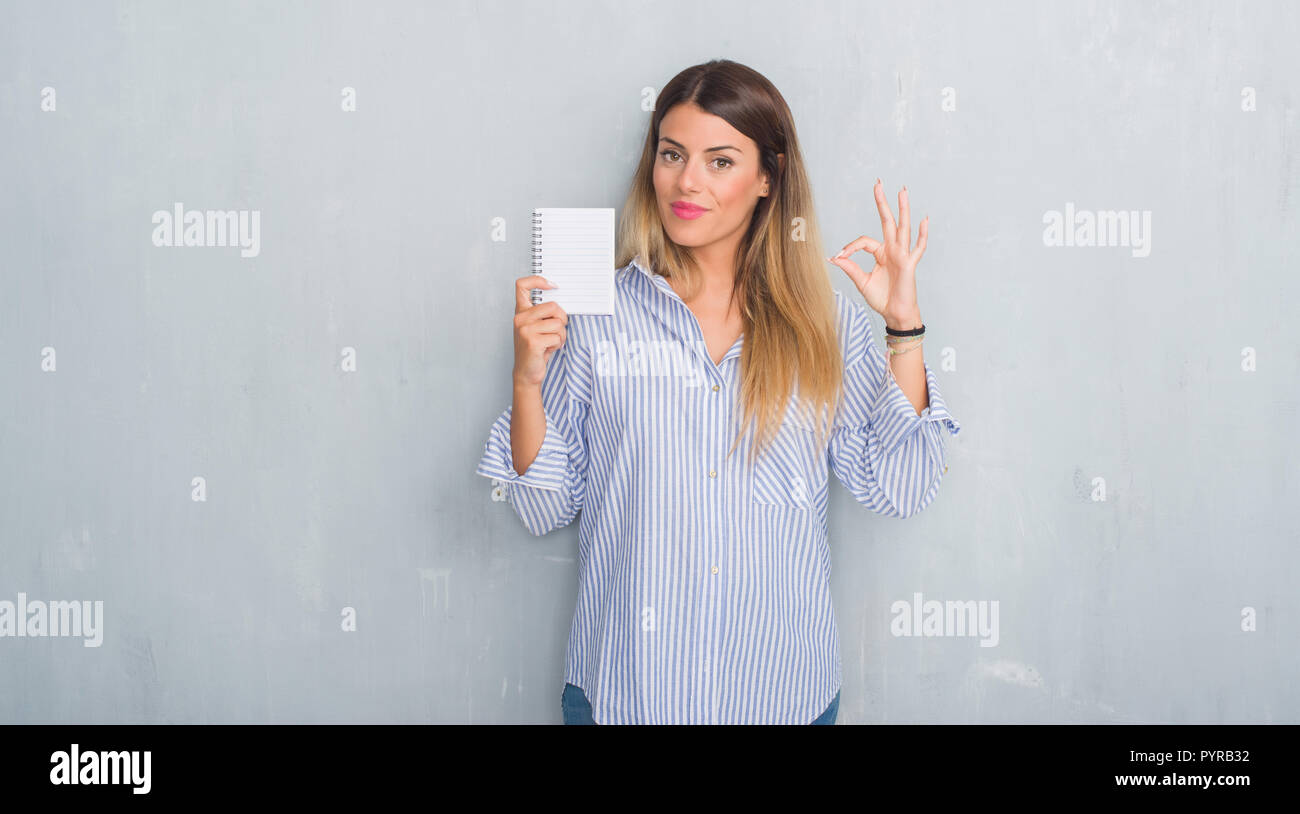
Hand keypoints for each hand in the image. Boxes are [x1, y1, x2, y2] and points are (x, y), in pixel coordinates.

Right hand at [512, 275, 566, 388]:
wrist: (526, 373)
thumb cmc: (535, 349)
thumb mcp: (536, 327)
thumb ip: (542, 314)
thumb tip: (560, 303)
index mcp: (521, 312)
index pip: (522, 285)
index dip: (537, 280)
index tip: (552, 285)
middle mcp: (520, 318)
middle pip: (553, 306)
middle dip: (562, 319)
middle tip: (558, 329)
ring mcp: (525, 329)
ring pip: (558, 323)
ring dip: (561, 335)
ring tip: (551, 342)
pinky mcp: (532, 341)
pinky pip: (557, 337)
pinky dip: (558, 344)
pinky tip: (548, 349)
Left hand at [827, 179, 926, 327]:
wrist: (894, 313)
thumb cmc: (881, 298)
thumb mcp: (861, 281)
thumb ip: (850, 268)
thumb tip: (833, 257)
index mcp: (880, 253)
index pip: (864, 241)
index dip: (850, 247)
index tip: (838, 257)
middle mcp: (892, 250)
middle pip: (887, 221)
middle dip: (882, 202)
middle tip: (878, 183)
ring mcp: (902, 255)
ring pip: (903, 228)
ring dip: (903, 209)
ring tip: (902, 191)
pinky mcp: (910, 264)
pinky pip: (918, 247)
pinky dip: (922, 234)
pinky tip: (924, 219)